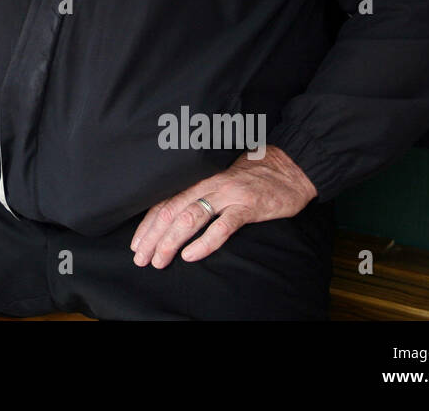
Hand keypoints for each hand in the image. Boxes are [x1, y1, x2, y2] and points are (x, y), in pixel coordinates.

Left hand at [130, 146, 316, 267]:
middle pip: (171, 210)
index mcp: (200, 178)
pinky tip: (191, 255)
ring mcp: (229, 194)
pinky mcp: (248, 206)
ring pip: (190, 218)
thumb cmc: (256, 174)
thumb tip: (175, 215)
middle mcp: (209, 184)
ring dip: (171, 241)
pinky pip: (223, 226)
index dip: (148, 224)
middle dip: (153, 237)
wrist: (292, 167)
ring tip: (159, 260)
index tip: (136, 244)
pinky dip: (204, 242)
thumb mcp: (222, 178)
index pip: (165, 201)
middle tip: (140, 258)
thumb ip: (202, 192)